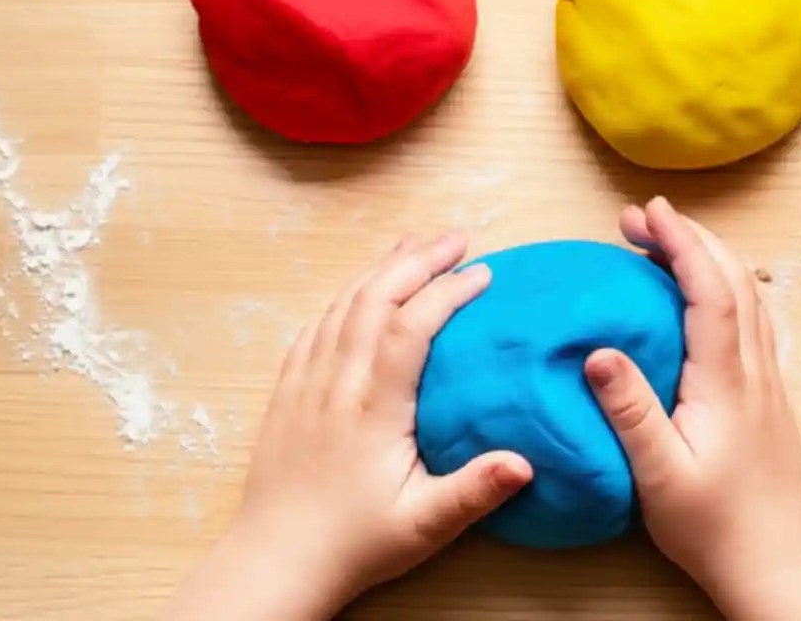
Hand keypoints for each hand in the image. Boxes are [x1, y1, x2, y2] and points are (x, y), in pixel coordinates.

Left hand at [161, 234, 532, 620]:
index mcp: (374, 407)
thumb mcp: (424, 526)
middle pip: (375, 299)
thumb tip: (525, 462)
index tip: (483, 273)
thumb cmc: (354, 544)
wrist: (275, 560)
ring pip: (341, 305)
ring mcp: (306, 384)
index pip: (411, 327)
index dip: (447, 292)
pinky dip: (342, 298)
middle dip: (417, 260)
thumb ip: (475, 491)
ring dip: (380, 268)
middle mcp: (336, 383)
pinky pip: (314, 328)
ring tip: (413, 245)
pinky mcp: (287, 394)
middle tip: (457, 239)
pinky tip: (357, 291)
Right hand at [583, 198, 800, 619]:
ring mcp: (767, 384)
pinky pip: (753, 323)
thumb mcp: (658, 474)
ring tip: (667, 243)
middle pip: (735, 281)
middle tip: (642, 218)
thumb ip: (630, 411)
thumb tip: (597, 351)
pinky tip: (704, 298)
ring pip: (750, 299)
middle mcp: (754, 372)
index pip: (709, 292)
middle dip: (691, 238)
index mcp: (726, 382)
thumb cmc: (714, 527)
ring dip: (711, 259)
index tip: (649, 212)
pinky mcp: (768, 399)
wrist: (776, 565)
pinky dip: (726, 289)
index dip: (682, 244)